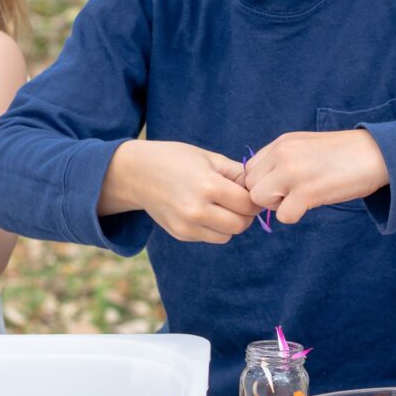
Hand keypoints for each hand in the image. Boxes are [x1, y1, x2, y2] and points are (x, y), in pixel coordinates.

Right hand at [110, 139, 258, 243]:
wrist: (136, 173)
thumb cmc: (176, 159)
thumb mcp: (209, 158)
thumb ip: (238, 174)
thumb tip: (259, 190)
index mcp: (208, 186)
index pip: (247, 204)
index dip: (254, 199)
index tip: (250, 192)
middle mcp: (197, 210)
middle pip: (240, 224)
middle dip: (245, 214)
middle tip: (239, 201)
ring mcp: (187, 225)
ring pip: (227, 236)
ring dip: (230, 224)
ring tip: (221, 206)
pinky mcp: (180, 234)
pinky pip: (209, 237)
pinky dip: (213, 228)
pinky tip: (203, 210)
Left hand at [243, 130, 389, 224]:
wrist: (377, 154)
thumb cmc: (344, 154)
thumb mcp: (306, 146)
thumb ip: (282, 160)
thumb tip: (265, 185)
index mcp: (281, 143)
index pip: (249, 170)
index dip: (262, 184)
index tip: (282, 188)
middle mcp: (282, 154)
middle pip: (250, 187)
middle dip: (267, 197)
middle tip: (292, 195)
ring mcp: (293, 172)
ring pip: (260, 200)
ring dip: (279, 206)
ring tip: (303, 198)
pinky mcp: (307, 192)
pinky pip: (283, 216)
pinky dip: (296, 216)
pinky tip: (313, 203)